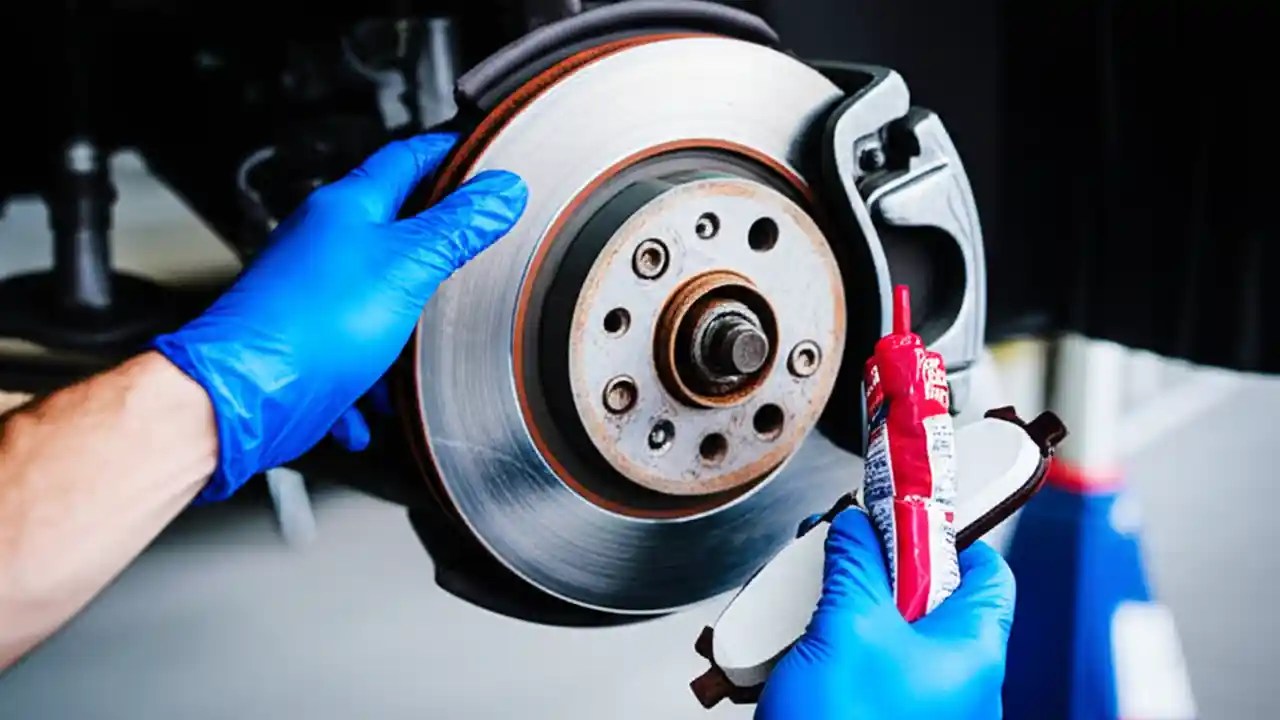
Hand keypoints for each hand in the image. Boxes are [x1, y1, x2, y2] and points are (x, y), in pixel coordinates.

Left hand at [152, 133, 527, 502]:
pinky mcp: (302, 346)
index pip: (406, 159)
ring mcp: (309, 296)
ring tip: (430, 342)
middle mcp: (322, 244)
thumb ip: (457, 228)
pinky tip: (381, 402)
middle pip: (390, 230)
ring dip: (404, 328)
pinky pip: (350, 360)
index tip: (477, 157)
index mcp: (347, 208)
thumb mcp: (407, 265)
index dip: (446, 154)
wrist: (243, 394)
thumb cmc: (311, 323)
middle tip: (471, 249)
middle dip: (431, 248)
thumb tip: (501, 192)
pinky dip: (371, 384)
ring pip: (374, 299)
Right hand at [756, 508, 1013, 719]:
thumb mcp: (848, 628)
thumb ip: (854, 563)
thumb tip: (856, 526)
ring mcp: (914, 704)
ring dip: (835, 605)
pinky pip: (856, 665)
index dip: (948, 533)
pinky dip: (822, 646)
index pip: (988, 570)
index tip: (902, 512)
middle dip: (872, 566)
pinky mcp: (873, 717)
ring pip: (882, 629)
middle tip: (834, 552)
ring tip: (796, 602)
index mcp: (973, 652)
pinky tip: (784, 646)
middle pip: (925, 594)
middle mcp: (953, 680)